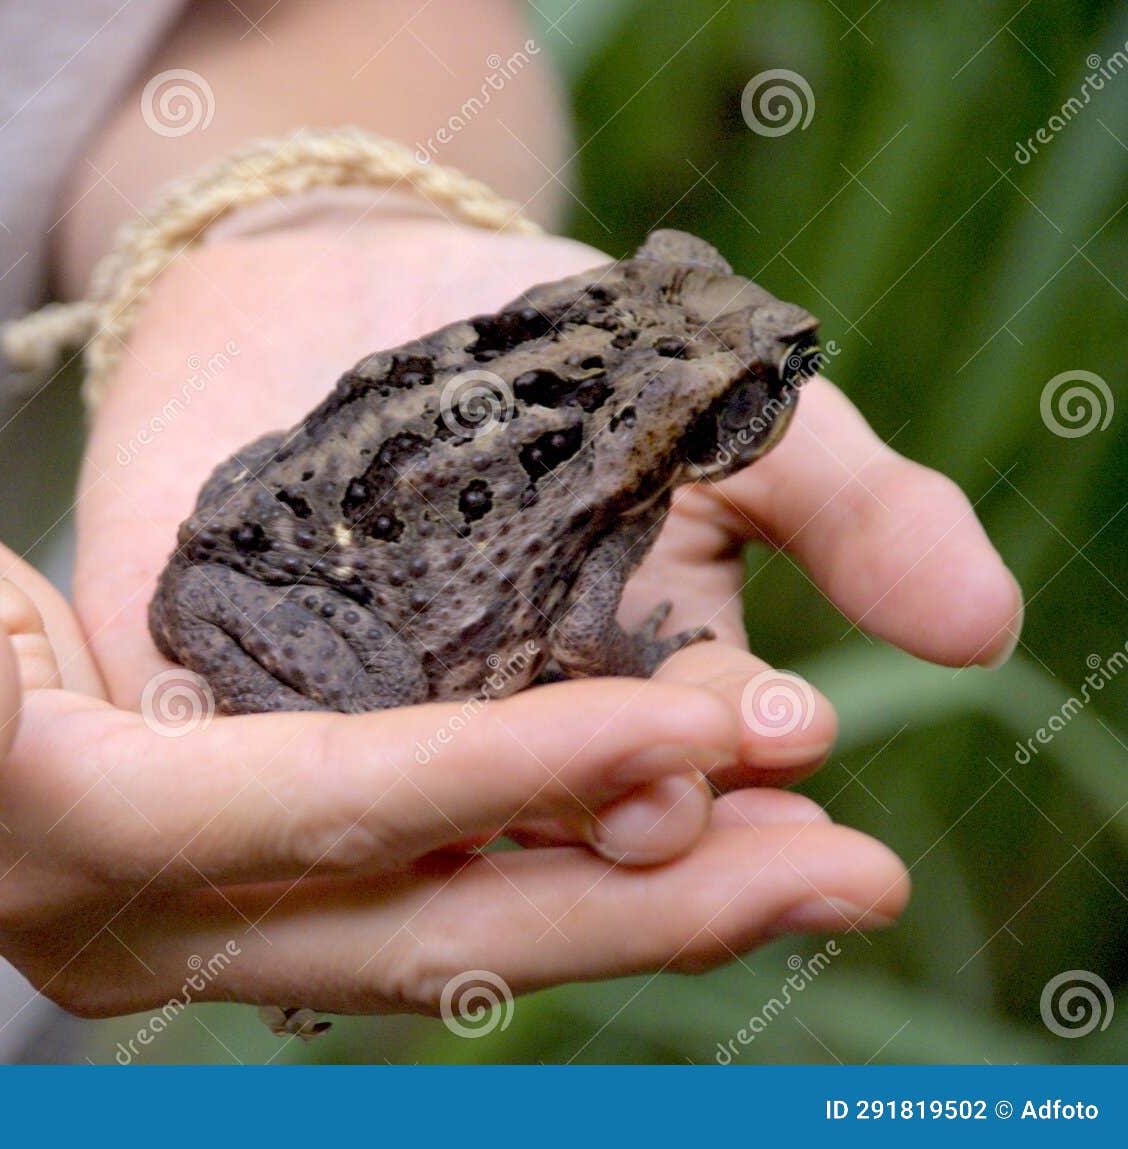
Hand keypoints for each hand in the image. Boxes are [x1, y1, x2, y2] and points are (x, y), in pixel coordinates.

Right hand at [0, 366, 897, 1020]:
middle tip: (843, 858)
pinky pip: (389, 909)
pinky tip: (652, 844)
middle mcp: (121, 912)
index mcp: (51, 819)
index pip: (322, 807)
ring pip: (429, 939)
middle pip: (417, 926)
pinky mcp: (191, 884)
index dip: (507, 777)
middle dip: (639, 896)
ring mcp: (160, 919)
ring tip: (803, 858)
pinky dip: (530, 881)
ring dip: (623, 902)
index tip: (688, 732)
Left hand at [65, 211, 1020, 995]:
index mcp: (601, 711)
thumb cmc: (544, 350)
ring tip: (525, 810)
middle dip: (633, 836)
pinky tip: (315, 764)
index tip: (786, 731)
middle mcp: (468, 748)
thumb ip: (843, 506)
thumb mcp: (714, 405)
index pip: (674, 773)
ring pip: (401, 816)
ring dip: (473, 822)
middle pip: (545, 829)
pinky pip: (230, 742)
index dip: (731, 759)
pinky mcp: (198, 678)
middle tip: (686, 813)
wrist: (334, 278)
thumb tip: (985, 625)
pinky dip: (273, 762)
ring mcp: (330, 725)